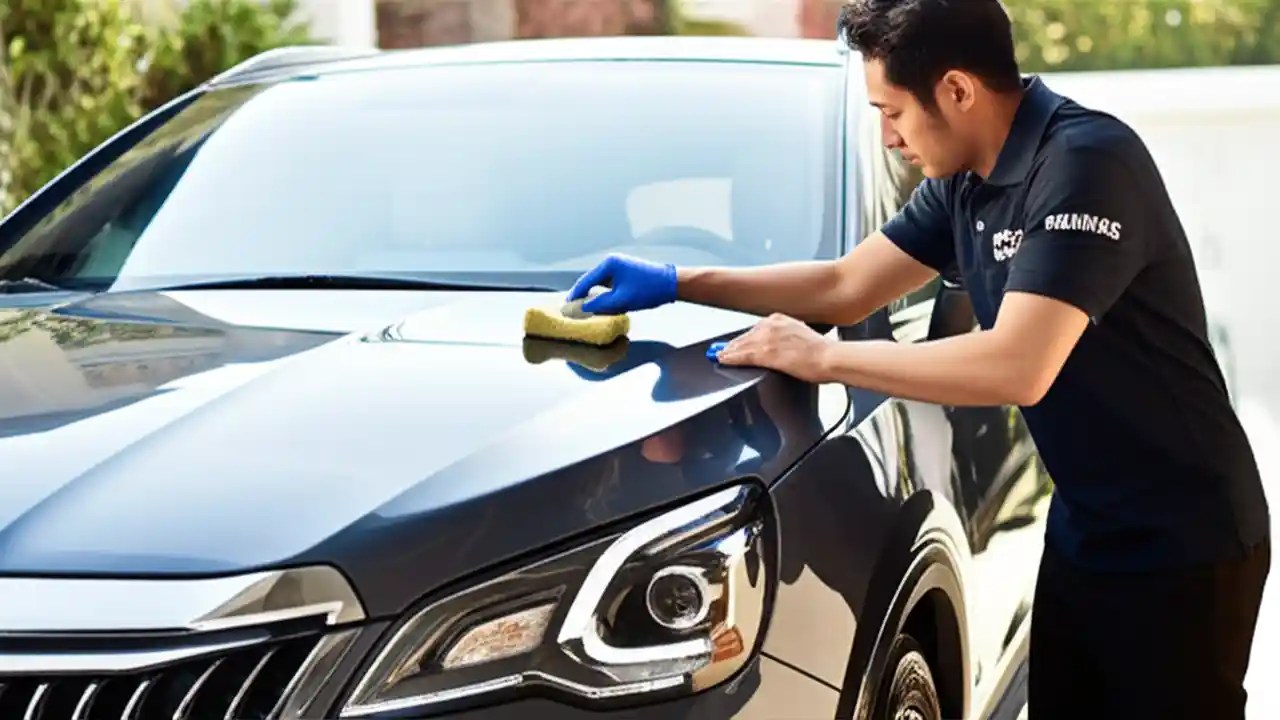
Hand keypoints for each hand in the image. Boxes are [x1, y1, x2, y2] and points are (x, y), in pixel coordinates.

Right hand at [567, 254, 677, 314]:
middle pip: (591, 281)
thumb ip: (599, 304)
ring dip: (594, 296)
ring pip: (600, 284)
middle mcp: (612, 262)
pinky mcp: (626, 273)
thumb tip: (583, 308)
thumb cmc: (648, 290)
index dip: (575, 295)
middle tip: (573, 309)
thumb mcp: (621, 300)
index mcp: (609, 264)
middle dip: (583, 296)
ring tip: (585, 309)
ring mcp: (619, 266)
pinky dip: (604, 294)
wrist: (671, 283)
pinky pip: (609, 284)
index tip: (567, 307)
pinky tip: (601, 304)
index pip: (586, 281)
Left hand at [713, 313, 833, 382]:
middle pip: (745, 336)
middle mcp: (771, 324)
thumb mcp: (801, 336)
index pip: (755, 329)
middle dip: (733, 345)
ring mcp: (767, 338)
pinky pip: (742, 355)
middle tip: (719, 350)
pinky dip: (730, 358)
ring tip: (718, 355)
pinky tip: (722, 359)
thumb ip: (785, 339)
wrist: (831, 357)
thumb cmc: (822, 351)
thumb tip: (778, 349)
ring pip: (741, 345)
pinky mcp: (766, 353)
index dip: (743, 339)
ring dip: (728, 351)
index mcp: (780, 318)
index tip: (735, 343)